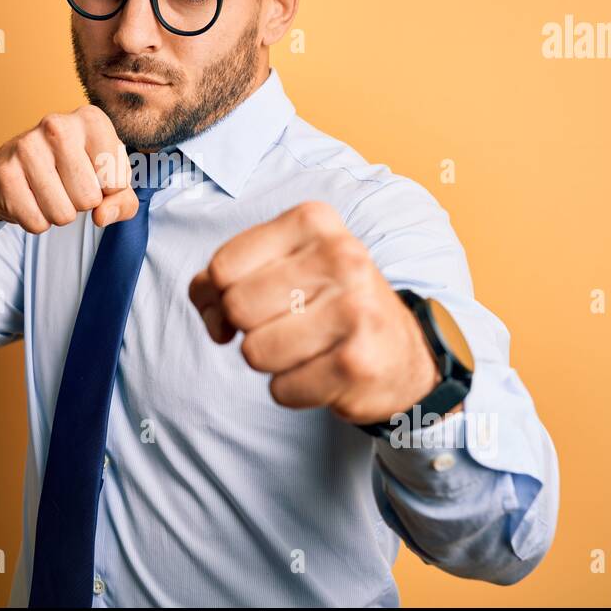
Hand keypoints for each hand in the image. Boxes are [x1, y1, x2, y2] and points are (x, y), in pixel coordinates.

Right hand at [0, 106, 139, 233]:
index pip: (116, 182)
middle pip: (89, 199)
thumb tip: (102, 216)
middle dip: (81, 203)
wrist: (13, 165)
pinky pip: (36, 222)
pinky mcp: (4, 173)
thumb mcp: (108, 180)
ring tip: (49, 191)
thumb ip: (123, 202)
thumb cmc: (72, 170)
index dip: (108, 191)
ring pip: (62, 214)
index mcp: (91, 120)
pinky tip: (29, 198)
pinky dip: (37, 221)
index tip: (94, 176)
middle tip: (67, 185)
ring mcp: (27, 147)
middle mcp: (58, 125)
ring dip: (59, 213)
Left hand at [188, 200, 445, 425]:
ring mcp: (354, 309)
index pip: (223, 266)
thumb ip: (224, 276)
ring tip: (307, 348)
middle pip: (236, 308)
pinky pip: (281, 389)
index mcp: (314, 221)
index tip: (249, 303)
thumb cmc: (327, 304)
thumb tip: (208, 306)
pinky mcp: (357, 362)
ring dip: (271, 363)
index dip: (219, 296)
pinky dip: (293, 390)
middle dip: (248, 329)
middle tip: (285, 327)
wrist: (403, 353)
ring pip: (254, 352)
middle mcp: (341, 256)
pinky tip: (324, 372)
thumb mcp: (282, 267)